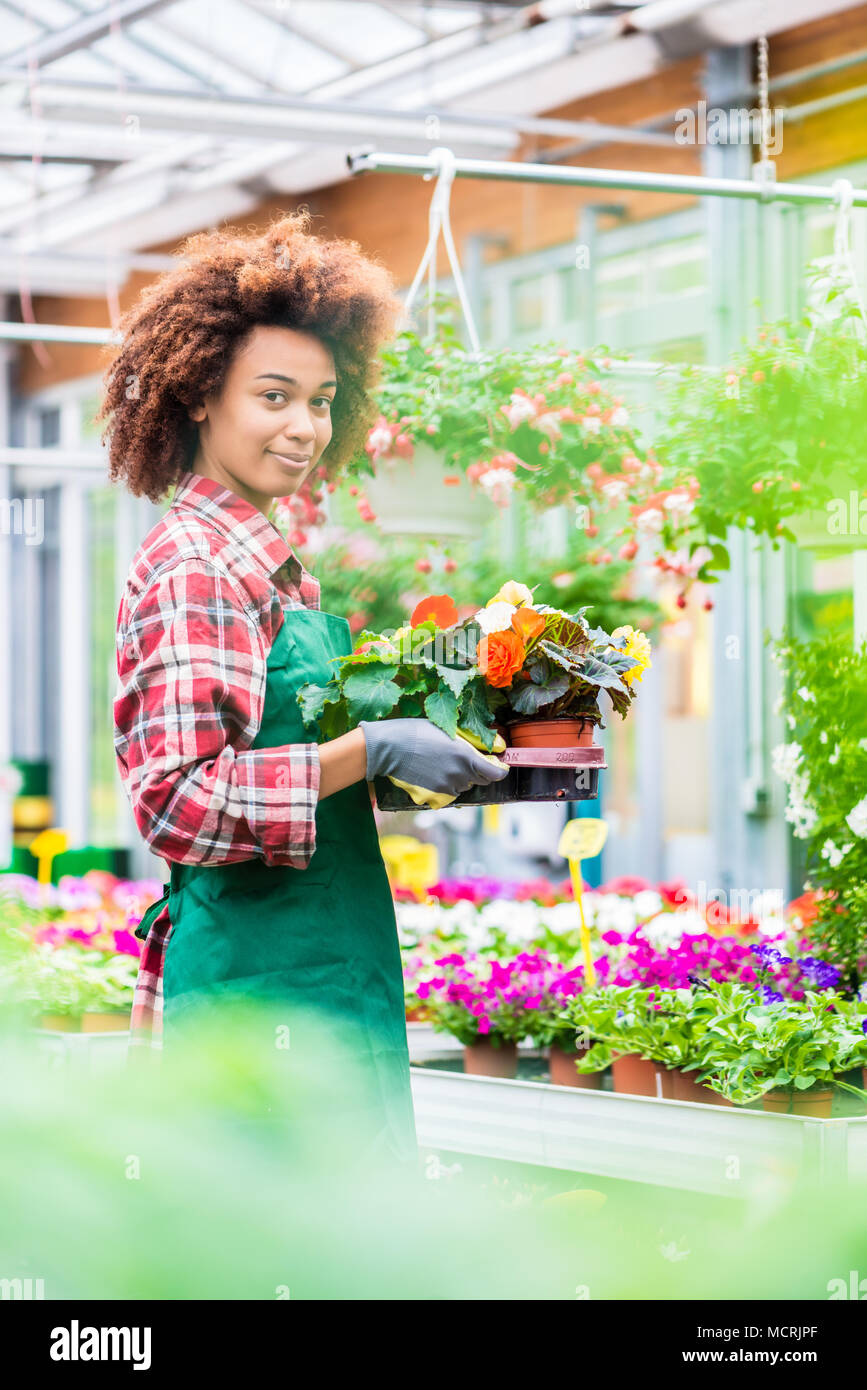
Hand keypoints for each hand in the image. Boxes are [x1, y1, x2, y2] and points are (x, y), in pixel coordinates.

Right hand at [359, 717, 509, 795]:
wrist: (390, 748)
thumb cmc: (416, 732)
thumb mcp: (446, 730)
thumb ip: (467, 742)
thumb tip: (486, 747)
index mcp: (466, 756)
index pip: (495, 773)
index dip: (500, 770)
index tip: (499, 767)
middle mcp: (460, 774)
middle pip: (481, 780)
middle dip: (478, 772)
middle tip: (465, 760)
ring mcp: (447, 786)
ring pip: (464, 786)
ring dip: (461, 778)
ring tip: (444, 764)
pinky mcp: (435, 794)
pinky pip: (450, 792)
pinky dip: (447, 785)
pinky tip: (435, 773)